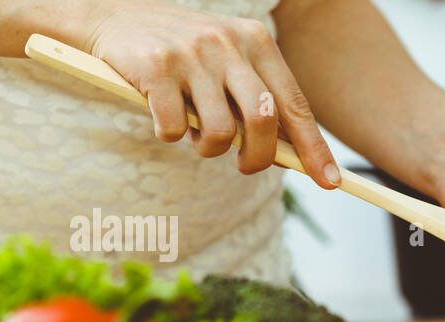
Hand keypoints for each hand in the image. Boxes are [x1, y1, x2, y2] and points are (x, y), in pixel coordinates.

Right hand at [83, 0, 339, 186]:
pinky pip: (176, 129)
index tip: (330, 182)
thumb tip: (293, 155)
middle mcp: (228, 43)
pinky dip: (171, 134)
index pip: (295, 104)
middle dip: (258, 158)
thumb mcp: (230, 63)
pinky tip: (163, 115)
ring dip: (208, 148)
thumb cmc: (184, 52)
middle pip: (264, 121)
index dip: (314, 148)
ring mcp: (191, 53)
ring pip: (220, 132)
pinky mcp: (156, 67)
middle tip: (244, 166)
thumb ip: (260, 100)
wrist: (114, 16)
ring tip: (196, 134)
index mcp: (256, 41)